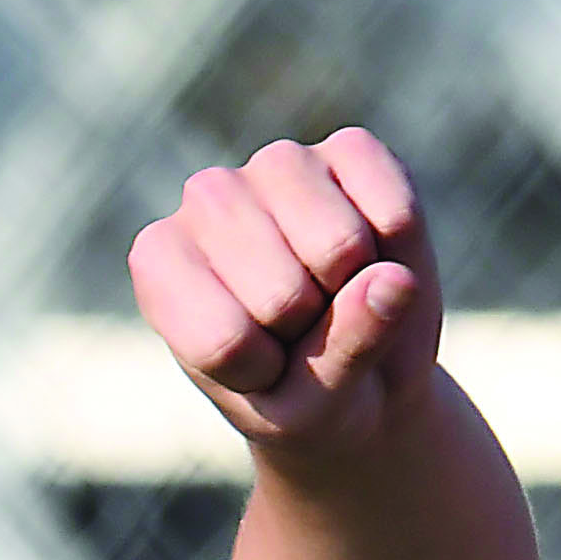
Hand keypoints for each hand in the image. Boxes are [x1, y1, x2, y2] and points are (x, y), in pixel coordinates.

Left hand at [127, 127, 442, 460]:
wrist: (356, 372)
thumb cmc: (305, 394)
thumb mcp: (310, 411)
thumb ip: (340, 357)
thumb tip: (392, 280)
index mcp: (160, 262)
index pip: (221, 340)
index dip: (263, 372)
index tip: (261, 368)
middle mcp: (206, 198)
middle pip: (280, 295)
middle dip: (310, 332)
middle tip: (304, 329)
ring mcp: (278, 163)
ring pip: (340, 247)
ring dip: (356, 291)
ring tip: (335, 295)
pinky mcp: (351, 148)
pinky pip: (395, 214)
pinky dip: (400, 253)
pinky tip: (373, 255)